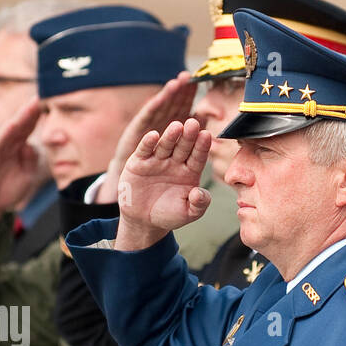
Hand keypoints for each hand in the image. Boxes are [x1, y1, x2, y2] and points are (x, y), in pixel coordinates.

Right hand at [0, 97, 42, 253]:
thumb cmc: (6, 189)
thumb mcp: (27, 176)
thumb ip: (31, 160)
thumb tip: (30, 145)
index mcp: (16, 145)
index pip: (28, 126)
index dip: (38, 114)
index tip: (50, 99)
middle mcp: (5, 143)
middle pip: (20, 123)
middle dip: (31, 110)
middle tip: (42, 95)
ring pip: (8, 131)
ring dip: (20, 117)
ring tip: (31, 105)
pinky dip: (2, 136)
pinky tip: (11, 126)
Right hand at [94, 72, 196, 204]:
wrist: (143, 222)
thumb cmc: (169, 215)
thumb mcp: (188, 213)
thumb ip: (199, 204)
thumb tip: (200, 193)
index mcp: (190, 171)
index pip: (197, 156)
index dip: (202, 147)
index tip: (206, 135)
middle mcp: (174, 162)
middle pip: (183, 147)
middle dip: (188, 136)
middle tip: (193, 123)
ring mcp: (157, 161)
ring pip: (165, 146)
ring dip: (170, 136)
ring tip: (176, 126)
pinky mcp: (139, 163)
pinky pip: (144, 151)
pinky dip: (147, 143)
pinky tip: (153, 135)